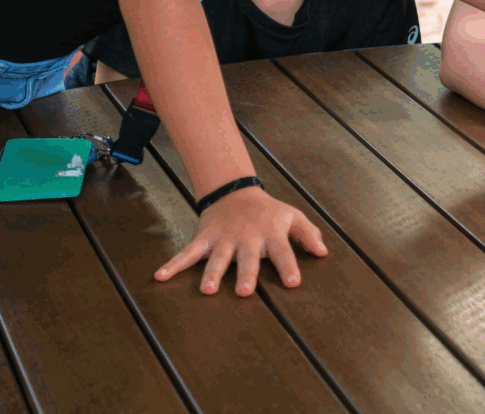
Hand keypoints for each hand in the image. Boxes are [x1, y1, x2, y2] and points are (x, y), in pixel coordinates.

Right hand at [154, 187, 328, 295]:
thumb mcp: (292, 217)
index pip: (283, 251)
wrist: (236, 191)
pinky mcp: (205, 238)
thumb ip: (308, 234)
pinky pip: (188, 252)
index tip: (293, 283)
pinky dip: (174, 263)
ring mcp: (224, 238)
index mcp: (271, 234)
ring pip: (218, 258)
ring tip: (206, 290)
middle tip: (244, 292)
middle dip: (246, 274)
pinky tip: (161, 276)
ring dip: (212, 273)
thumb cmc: (268, 212)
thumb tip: (323, 252)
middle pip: (248, 258)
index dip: (288, 266)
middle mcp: (248, 237)